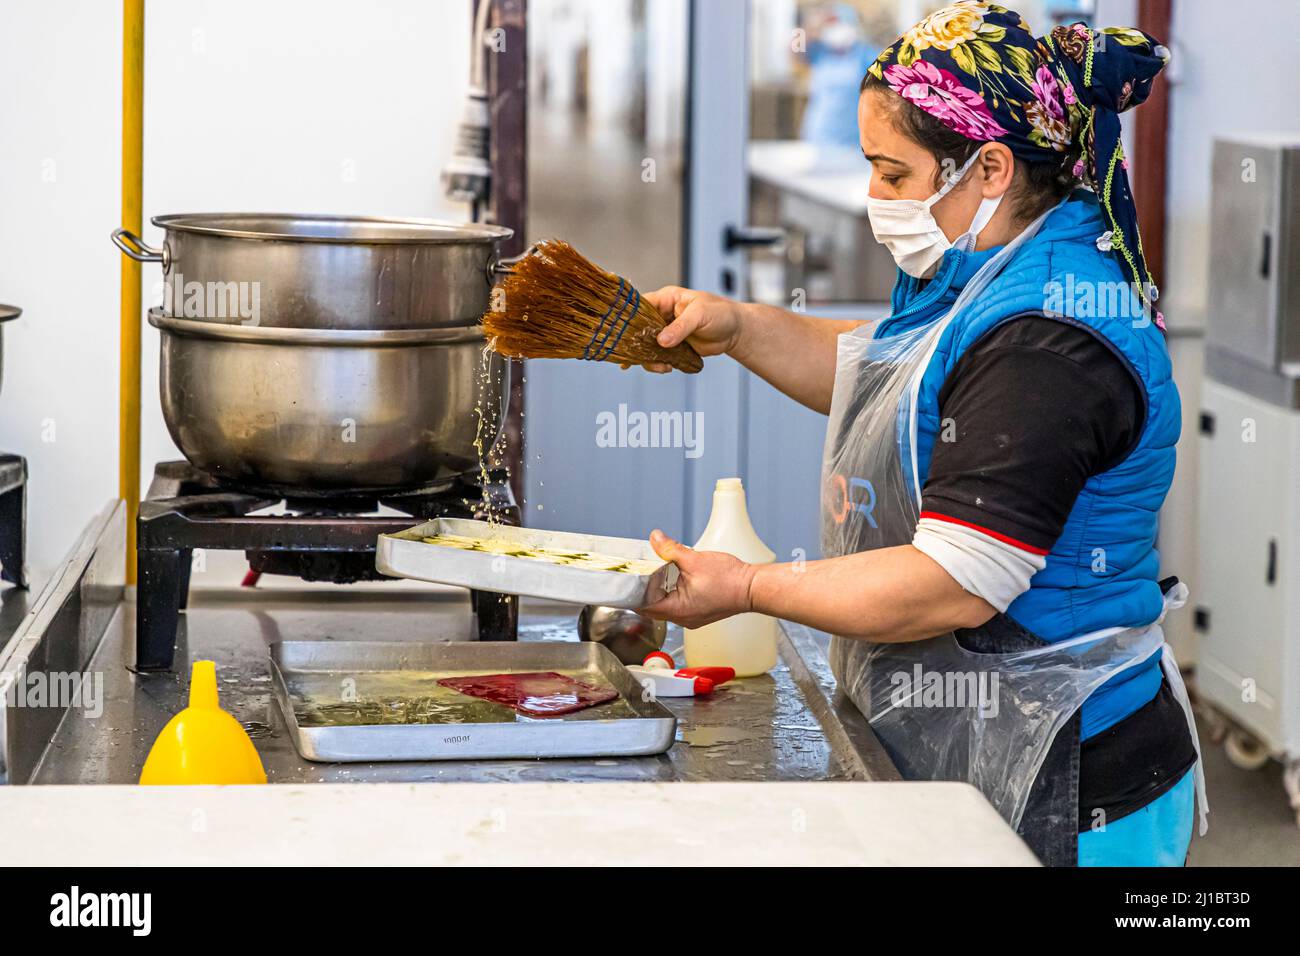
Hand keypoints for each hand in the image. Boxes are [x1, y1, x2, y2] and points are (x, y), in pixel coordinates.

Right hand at [632, 286, 745, 373]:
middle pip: (640, 329)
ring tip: (660, 366)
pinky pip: (659, 356)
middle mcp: (664, 315)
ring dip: (649, 357)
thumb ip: (680, 327)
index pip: (640, 306)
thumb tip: (661, 341)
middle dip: (637, 344)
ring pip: (647, 345)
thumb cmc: (721, 314)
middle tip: (634, 357)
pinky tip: (666, 368)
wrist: (736, 332)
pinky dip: (658, 363)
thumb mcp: (700, 315)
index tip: (623, 334)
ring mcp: (667, 332)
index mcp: (667, 299)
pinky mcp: (673, 347)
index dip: (630, 318)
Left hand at [639, 529, 756, 627]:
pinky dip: (674, 590)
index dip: (633, 591)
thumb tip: (656, 538)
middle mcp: (683, 619)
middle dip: (647, 587)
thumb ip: (670, 549)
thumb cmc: (730, 580)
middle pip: (653, 605)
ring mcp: (692, 617)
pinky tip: (677, 577)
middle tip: (641, 570)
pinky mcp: (699, 612)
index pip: (644, 605)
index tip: (627, 579)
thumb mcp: (694, 560)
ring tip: (658, 571)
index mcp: (678, 610)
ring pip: (666, 604)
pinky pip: (679, 603)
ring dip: (661, 588)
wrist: (754, 588)